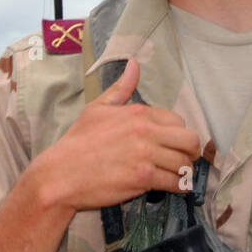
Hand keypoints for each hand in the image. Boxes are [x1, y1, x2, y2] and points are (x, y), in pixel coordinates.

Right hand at [33, 58, 200, 212]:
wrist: (61, 174)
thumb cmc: (77, 142)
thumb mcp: (96, 109)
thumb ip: (121, 89)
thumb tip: (134, 64)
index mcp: (138, 113)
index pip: (178, 121)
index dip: (178, 134)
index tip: (171, 144)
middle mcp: (146, 132)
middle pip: (190, 141)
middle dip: (190, 152)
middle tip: (181, 160)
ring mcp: (146, 156)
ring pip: (184, 164)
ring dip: (183, 172)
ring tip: (175, 175)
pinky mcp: (143, 178)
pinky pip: (175, 182)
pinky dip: (177, 187)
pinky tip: (170, 187)